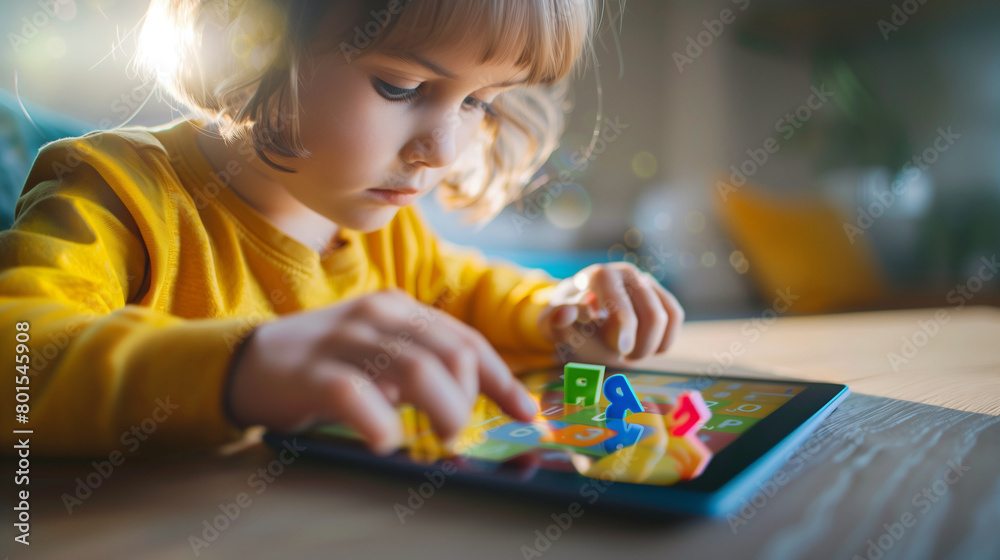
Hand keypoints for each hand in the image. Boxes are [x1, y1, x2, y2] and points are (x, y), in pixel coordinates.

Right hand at [226, 289, 538, 455]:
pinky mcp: (313, 372)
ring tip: (443, 437)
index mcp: (399, 308)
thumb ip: (422, 368)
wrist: (248, 362)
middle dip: (470, 398)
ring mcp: (345, 340)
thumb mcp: (381, 355)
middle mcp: (378, 316)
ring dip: (443, 410)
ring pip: (416, 370)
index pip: (465, 340)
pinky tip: (387, 441)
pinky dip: (381, 423)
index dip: (502, 379)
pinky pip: (356, 396)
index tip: (526, 413)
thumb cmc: (326, 365)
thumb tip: (473, 400)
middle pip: (450, 353)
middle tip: (460, 431)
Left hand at [536, 263, 684, 364]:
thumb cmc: (568, 323)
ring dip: (650, 345)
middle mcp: (625, 273)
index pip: (620, 303)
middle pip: (651, 315)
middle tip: (624, 360)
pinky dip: (665, 340)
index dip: (625, 328)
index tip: (621, 351)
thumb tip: (567, 312)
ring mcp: (645, 281)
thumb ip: (556, 321)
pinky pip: (675, 316)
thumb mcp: (553, 326)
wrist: (580, 317)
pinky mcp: (659, 293)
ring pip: (665, 317)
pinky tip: (648, 349)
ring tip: (631, 356)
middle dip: (641, 345)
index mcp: (598, 276)